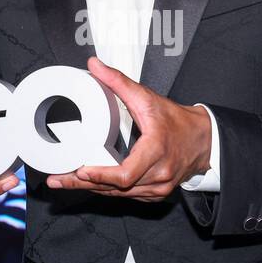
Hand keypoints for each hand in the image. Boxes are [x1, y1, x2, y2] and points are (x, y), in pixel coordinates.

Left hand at [46, 56, 211, 200]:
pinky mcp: (157, 194)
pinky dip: (109, 190)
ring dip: (93, 189)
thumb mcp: (148, 98)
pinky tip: (90, 185)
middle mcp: (158, 176)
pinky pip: (128, 196)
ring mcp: (158, 188)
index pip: (124, 175)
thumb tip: (95, 66)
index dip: (100, 176)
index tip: (80, 171)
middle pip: (115, 188)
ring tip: (66, 182)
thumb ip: (119, 82)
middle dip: (83, 185)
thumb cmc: (177, 120)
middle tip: (57, 180)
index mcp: (156, 152)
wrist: (205, 140)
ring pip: (119, 195)